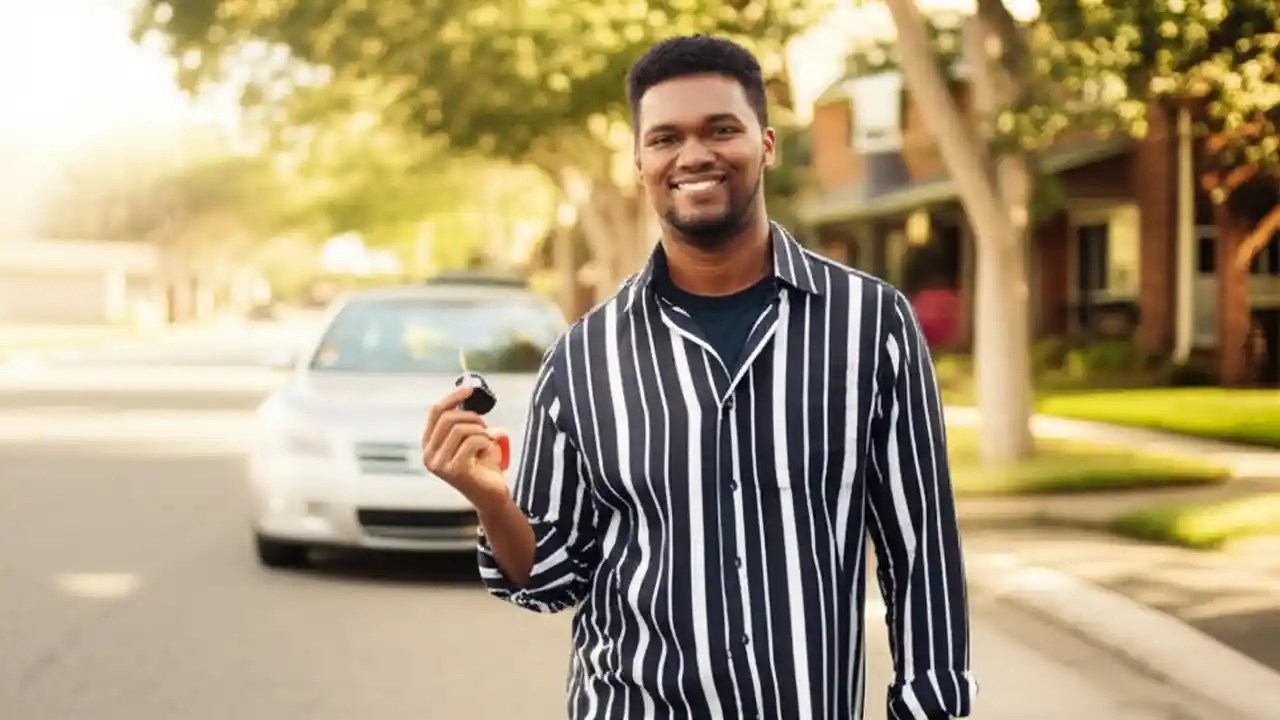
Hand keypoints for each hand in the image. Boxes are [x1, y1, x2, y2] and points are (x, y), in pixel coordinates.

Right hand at [421, 386, 508, 509]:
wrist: (492, 496)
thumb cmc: (482, 466)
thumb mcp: (470, 439)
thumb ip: (463, 421)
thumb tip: (466, 391)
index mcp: (429, 445)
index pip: (435, 412)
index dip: (452, 397)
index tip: (469, 389)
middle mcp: (429, 456)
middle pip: (448, 418)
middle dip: (472, 417)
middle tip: (485, 427)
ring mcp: (440, 465)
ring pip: (461, 429)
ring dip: (481, 431)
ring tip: (487, 441)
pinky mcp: (454, 471)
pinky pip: (472, 442)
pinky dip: (485, 442)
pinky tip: (488, 451)